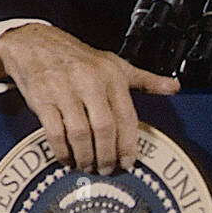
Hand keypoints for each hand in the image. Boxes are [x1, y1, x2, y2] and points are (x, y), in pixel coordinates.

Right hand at [0, 23, 178, 173]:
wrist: (36, 43)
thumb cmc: (80, 58)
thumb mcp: (117, 64)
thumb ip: (146, 80)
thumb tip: (174, 87)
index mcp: (111, 74)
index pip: (126, 115)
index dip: (128, 143)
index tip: (129, 162)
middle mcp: (89, 80)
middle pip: (104, 127)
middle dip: (107, 154)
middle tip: (107, 169)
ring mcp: (64, 89)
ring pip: (80, 132)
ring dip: (85, 156)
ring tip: (88, 166)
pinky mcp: (42, 98)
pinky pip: (54, 131)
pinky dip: (62, 150)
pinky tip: (67, 157)